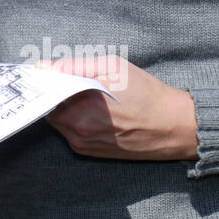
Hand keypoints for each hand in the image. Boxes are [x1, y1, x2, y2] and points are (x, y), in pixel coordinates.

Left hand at [38, 55, 198, 160]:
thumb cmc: (146, 93)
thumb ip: (74, 66)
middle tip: (66, 78)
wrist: (174, 127)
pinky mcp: (90, 152)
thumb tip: (44, 67)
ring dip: (63, 106)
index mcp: (80, 110)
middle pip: (48, 107)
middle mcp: (78, 131)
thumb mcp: (112, 67)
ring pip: (58, 120)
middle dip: (53, 92)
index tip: (44, 71)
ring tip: (83, 93)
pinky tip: (92, 109)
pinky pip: (70, 132)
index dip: (43, 80)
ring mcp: (83, 145)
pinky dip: (74, 119)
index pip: (44, 93)